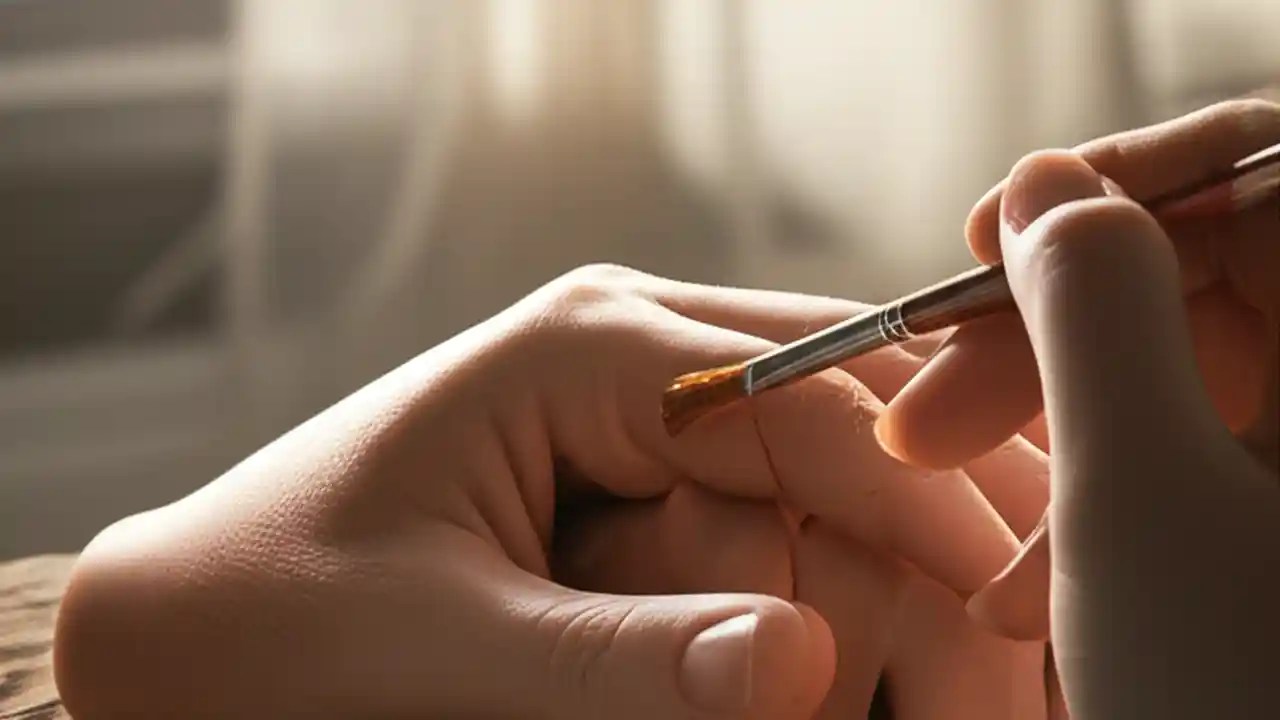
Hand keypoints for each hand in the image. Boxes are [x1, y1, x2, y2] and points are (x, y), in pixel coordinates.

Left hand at [54, 265, 1043, 718]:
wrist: (204, 614)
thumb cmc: (292, 612)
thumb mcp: (443, 644)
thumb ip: (616, 657)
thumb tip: (801, 662)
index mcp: (585, 346)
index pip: (799, 399)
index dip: (913, 497)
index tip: (1006, 594)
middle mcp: (626, 337)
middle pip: (836, 391)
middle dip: (934, 487)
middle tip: (1027, 597)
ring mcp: (636, 385)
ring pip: (822, 425)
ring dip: (901, 506)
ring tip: (988, 598)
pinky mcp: (636, 442)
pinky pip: (774, 467)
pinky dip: (841, 522)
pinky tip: (894, 587)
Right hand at [879, 99, 1279, 717]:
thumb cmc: (1235, 708)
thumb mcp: (1139, 495)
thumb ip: (1092, 307)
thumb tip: (1045, 191)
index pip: (1270, 177)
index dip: (1126, 183)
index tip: (989, 239)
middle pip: (1213, 285)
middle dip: (1052, 341)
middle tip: (930, 408)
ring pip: (1184, 392)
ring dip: (1056, 448)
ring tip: (982, 544)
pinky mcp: (1275, 547)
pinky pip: (1188, 478)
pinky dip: (1096, 515)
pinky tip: (1029, 593)